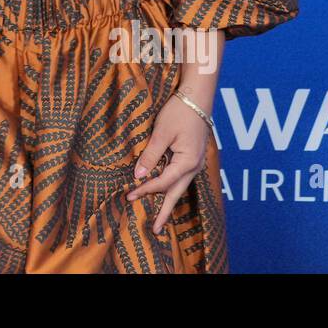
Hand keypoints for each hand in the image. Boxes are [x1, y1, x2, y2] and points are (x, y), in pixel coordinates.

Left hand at [125, 93, 209, 234]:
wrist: (198, 98)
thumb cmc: (180, 112)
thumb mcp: (162, 132)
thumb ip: (151, 155)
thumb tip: (139, 174)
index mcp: (187, 163)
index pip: (163, 182)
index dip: (145, 190)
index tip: (129, 196)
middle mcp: (194, 167)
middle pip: (176, 193)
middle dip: (165, 212)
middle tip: (155, 230)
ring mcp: (194, 162)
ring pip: (178, 186)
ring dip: (167, 200)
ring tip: (159, 217)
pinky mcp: (191, 157)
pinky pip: (179, 176)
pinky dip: (170, 185)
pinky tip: (163, 190)